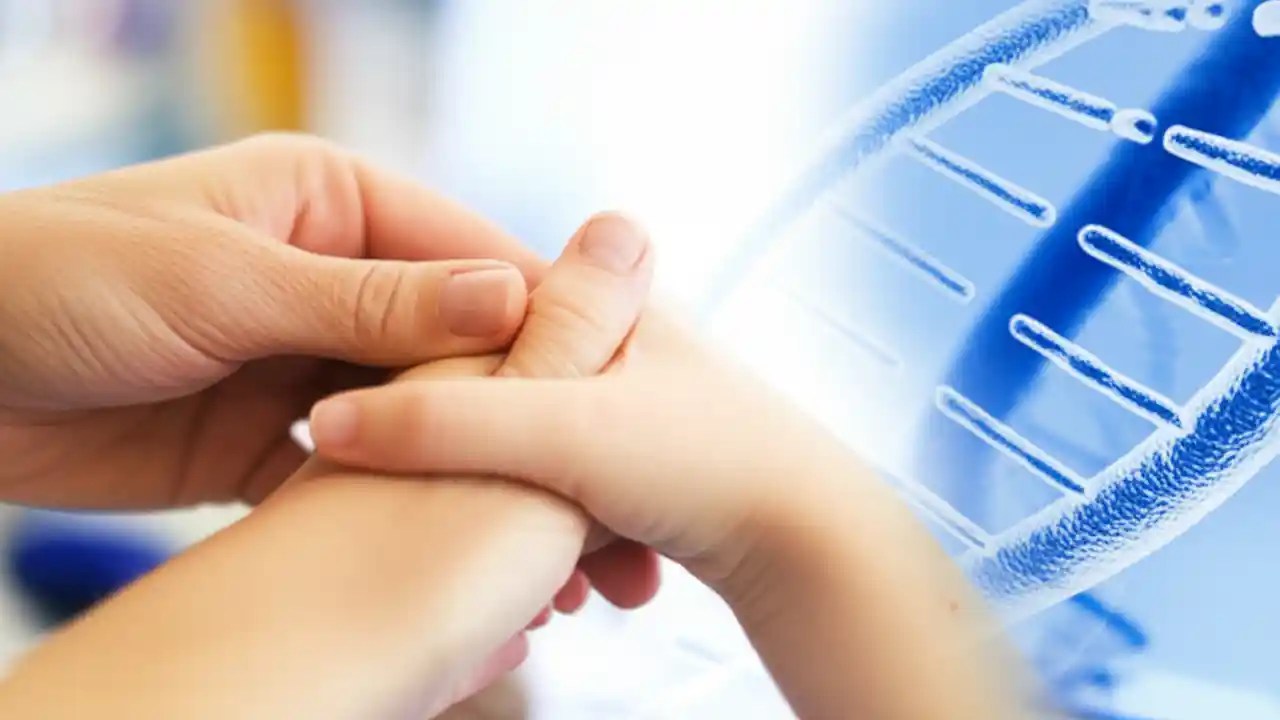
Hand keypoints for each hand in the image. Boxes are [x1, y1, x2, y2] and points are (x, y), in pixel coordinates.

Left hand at [0, 213, 659, 718]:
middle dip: (527, 419)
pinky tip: (457, 549)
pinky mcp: (277, 436)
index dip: (547, 327)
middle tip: (601, 498)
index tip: (613, 395)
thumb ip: (370, 299)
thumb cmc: (62, 279)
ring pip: (424, 416)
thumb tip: (515, 297)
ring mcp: (308, 360)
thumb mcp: (226, 280)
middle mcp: (335, 275)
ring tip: (551, 545)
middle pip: (462, 347)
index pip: (470, 259)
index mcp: (333, 200)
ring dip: (479, 473)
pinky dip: (405, 507)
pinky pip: (365, 471)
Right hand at [309, 303, 1027, 719]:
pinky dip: (547, 522)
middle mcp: (615, 333)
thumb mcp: (561, 435)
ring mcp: (631, 397)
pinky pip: (564, 482)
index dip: (403, 341)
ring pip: (529, 439)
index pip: (471, 298)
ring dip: (506, 495)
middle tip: (413, 490)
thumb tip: (324, 422)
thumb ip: (445, 420)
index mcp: (600, 296)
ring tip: (508, 553)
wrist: (813, 545)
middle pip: (495, 375)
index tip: (341, 397)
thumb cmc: (704, 468)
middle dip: (457, 439)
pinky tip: (554, 573)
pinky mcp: (644, 457)